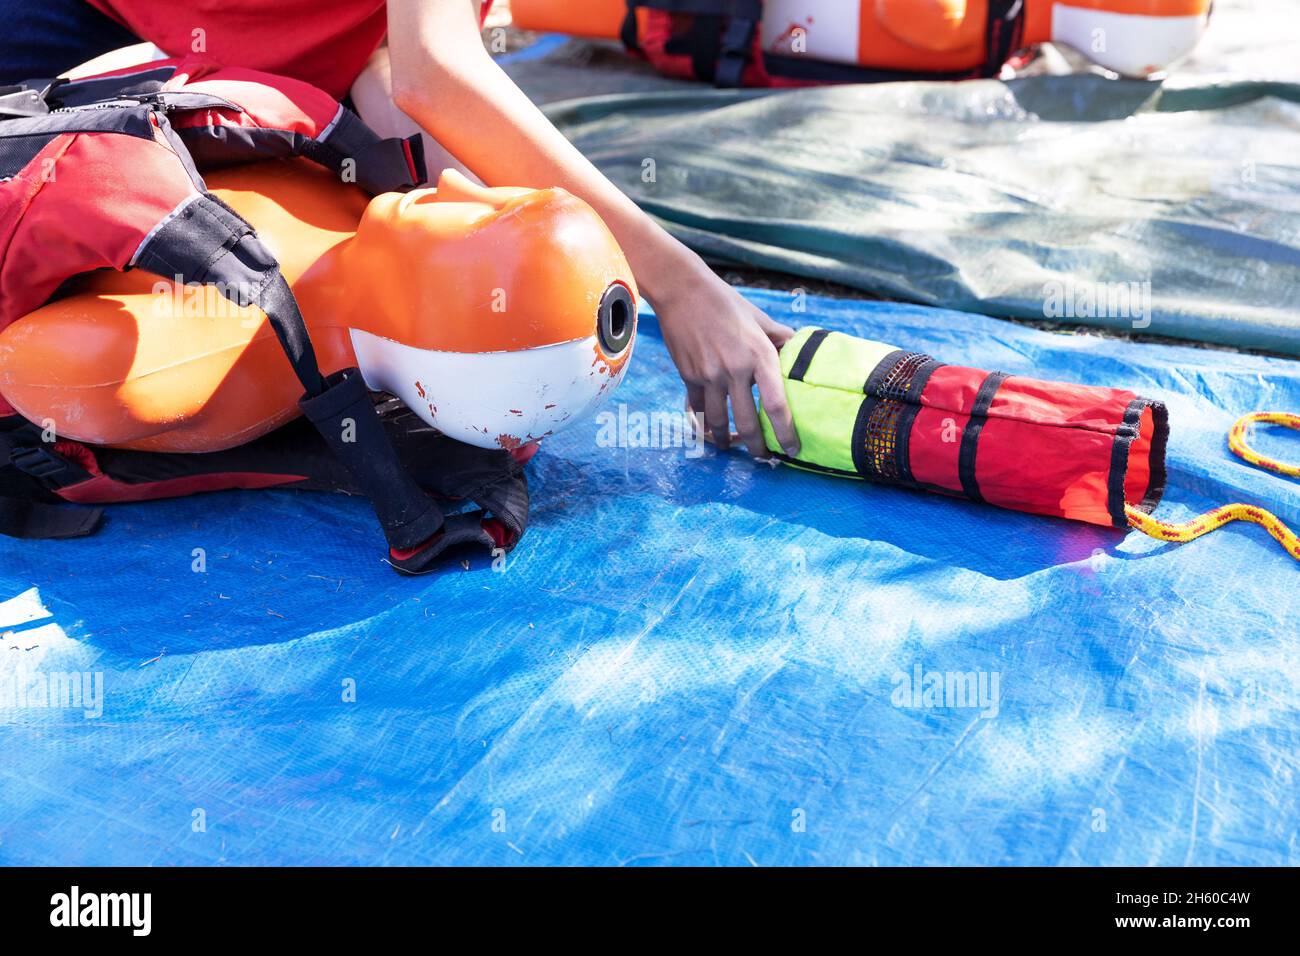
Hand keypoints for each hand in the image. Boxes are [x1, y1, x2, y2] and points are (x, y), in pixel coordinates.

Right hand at [652, 266, 800, 459]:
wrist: (682, 291)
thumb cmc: (726, 303)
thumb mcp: (759, 318)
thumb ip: (780, 338)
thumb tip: (799, 351)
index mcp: (760, 355)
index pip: (777, 404)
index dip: (786, 432)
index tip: (792, 449)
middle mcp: (736, 370)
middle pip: (748, 423)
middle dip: (757, 447)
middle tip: (764, 458)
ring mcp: (710, 375)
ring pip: (719, 421)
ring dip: (726, 440)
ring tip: (731, 447)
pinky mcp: (689, 376)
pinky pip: (699, 408)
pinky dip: (704, 421)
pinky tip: (708, 428)